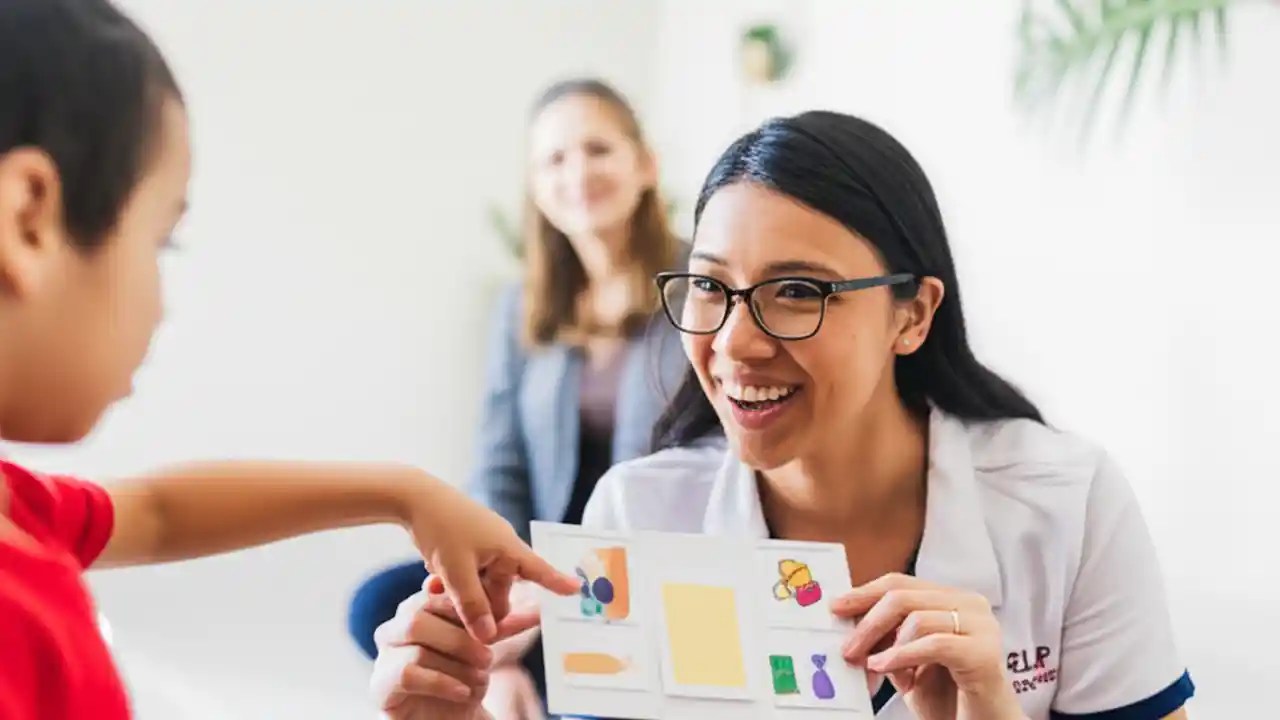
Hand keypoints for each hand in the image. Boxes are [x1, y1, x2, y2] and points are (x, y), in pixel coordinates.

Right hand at [371, 577, 539, 719]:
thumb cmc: (461, 682)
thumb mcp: (484, 650)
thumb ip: (503, 628)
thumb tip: (538, 608)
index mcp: (418, 610)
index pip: (435, 593)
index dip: (465, 605)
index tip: (494, 621)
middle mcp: (396, 628)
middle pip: (420, 610)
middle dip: (460, 633)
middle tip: (488, 654)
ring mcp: (385, 655)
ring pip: (415, 634)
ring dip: (455, 657)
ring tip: (479, 677)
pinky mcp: (382, 685)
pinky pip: (407, 671)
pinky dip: (441, 680)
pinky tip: (462, 692)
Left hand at [399, 474, 576, 640]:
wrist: (413, 495)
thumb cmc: (440, 528)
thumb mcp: (456, 572)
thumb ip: (472, 606)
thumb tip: (490, 636)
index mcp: (507, 548)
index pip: (539, 570)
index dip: (557, 583)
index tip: (579, 591)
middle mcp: (500, 545)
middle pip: (500, 589)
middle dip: (480, 603)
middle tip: (454, 609)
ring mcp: (482, 543)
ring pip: (479, 583)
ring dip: (461, 593)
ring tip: (435, 591)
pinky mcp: (466, 543)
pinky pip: (466, 572)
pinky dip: (453, 580)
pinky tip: (432, 581)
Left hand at [833, 574, 1021, 719]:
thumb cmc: (948, 699)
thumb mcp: (906, 662)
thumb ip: (885, 639)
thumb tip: (846, 624)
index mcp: (952, 599)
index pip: (900, 583)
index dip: (864, 593)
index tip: (836, 608)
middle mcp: (970, 604)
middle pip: (903, 595)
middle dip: (867, 623)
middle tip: (846, 648)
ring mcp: (982, 626)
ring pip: (917, 617)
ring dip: (883, 644)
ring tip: (869, 667)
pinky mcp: (985, 652)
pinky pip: (934, 644)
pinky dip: (902, 655)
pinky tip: (883, 667)